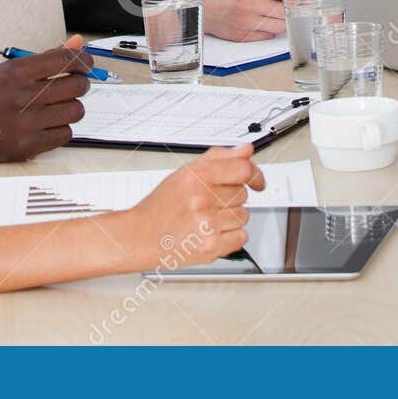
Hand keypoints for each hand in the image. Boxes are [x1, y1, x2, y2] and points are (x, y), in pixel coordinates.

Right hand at [0, 36, 92, 187]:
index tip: (86, 65)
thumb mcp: (5, 70)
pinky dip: (62, 129)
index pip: (66, 60)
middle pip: (76, 86)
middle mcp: (22, 96)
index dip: (84, 61)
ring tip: (58, 107)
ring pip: (75, 111)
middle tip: (73, 86)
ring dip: (72, 108)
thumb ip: (43, 58)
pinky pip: (65, 135)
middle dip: (80, 84)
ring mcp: (26, 123)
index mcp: (15, 72)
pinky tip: (49, 125)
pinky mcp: (28, 147)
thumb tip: (77, 43)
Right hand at [123, 144, 266, 268]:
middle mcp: (201, 199)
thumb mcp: (184, 172)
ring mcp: (207, 225)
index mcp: (196, 177)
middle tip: (208, 203)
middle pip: (243, 194)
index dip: (256, 174)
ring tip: (207, 219)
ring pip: (244, 216)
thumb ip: (219, 158)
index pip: (243, 170)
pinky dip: (231, 237)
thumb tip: (246, 150)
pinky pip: (242, 237)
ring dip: (230, 218)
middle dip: (230, 198)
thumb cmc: (160, 207)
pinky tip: (211, 233)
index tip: (257, 181)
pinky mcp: (211, 247)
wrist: (139, 237)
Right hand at [203, 0, 301, 39]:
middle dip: (291, 11)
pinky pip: (268, 35)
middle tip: (293, 10)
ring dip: (283, 23)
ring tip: (278, 18)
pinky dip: (270, 31)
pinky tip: (264, 24)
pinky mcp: (244, 35)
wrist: (202, 7)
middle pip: (286, 11)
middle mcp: (252, 3)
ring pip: (280, 26)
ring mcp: (248, 21)